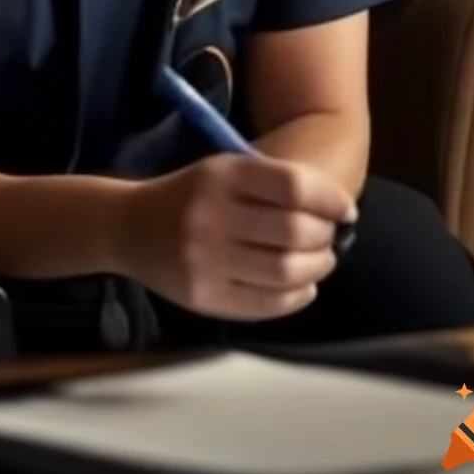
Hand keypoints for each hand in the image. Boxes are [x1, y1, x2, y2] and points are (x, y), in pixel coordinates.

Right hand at [113, 153, 357, 322]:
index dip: (331, 198)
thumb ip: (272, 183)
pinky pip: (267, 303)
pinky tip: (302, 286)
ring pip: (287, 271)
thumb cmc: (189, 195)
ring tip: (319, 262)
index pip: (293, 185)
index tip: (346, 210)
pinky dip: (297, 296)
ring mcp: (206, 260)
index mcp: (221, 175)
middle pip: (296, 230)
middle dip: (325, 236)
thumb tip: (337, 208)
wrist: (127, 227)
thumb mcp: (222, 170)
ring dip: (317, 268)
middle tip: (327, 237)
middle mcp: (212, 215)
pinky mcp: (204, 297)